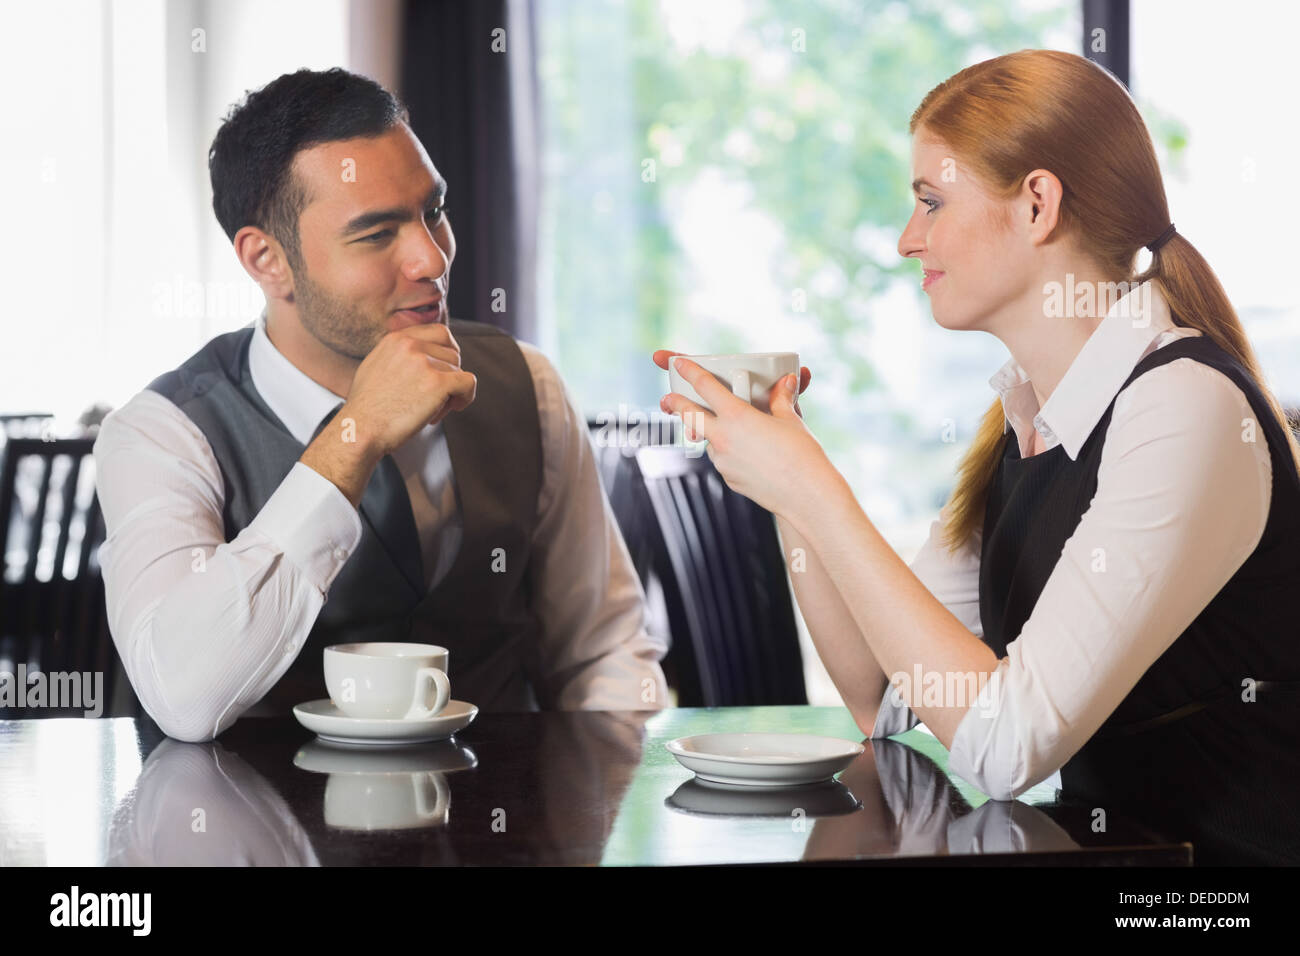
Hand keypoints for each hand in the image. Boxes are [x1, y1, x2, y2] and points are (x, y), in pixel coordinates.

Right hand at [344, 324, 477, 456]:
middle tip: (438, 397)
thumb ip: (399, 356)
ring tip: (432, 410)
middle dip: (450, 375)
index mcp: (396, 339)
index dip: (447, 353)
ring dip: (452, 392)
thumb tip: (423, 357)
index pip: (439, 333)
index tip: (444, 371)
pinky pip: (468, 382)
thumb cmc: (367, 408)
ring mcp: (424, 362)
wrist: (361, 429)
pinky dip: (467, 396)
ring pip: (459, 370)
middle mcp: (410, 345)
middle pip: (452, 353)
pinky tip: (454, 407)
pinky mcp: (437, 382)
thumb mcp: (376, 366)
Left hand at [655, 353, 832, 517]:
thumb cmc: (801, 455)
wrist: (805, 495)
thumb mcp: (790, 420)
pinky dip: (728, 452)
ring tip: (730, 430)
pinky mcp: (728, 479)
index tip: (679, 365)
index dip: (690, 372)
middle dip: (676, 405)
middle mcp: (723, 438)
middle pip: (690, 416)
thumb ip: (781, 399)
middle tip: (667, 400)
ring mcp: (723, 461)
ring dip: (711, 433)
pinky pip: (723, 460)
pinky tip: (748, 454)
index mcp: (737, 416)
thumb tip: (786, 382)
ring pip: (709, 440)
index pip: (706, 387)